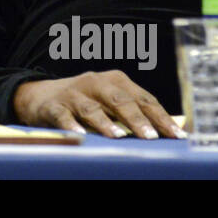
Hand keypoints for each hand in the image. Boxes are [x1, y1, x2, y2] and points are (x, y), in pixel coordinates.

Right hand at [12, 71, 185, 138]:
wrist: (40, 96)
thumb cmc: (85, 102)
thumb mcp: (110, 102)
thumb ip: (134, 113)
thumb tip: (169, 132)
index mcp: (115, 81)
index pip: (143, 99)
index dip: (161, 117)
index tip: (177, 135)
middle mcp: (96, 83)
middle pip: (120, 100)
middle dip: (138, 119)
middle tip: (152, 137)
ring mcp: (74, 93)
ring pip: (92, 108)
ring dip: (105, 122)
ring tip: (118, 137)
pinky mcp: (53, 106)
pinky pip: (63, 116)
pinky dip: (72, 126)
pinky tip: (81, 136)